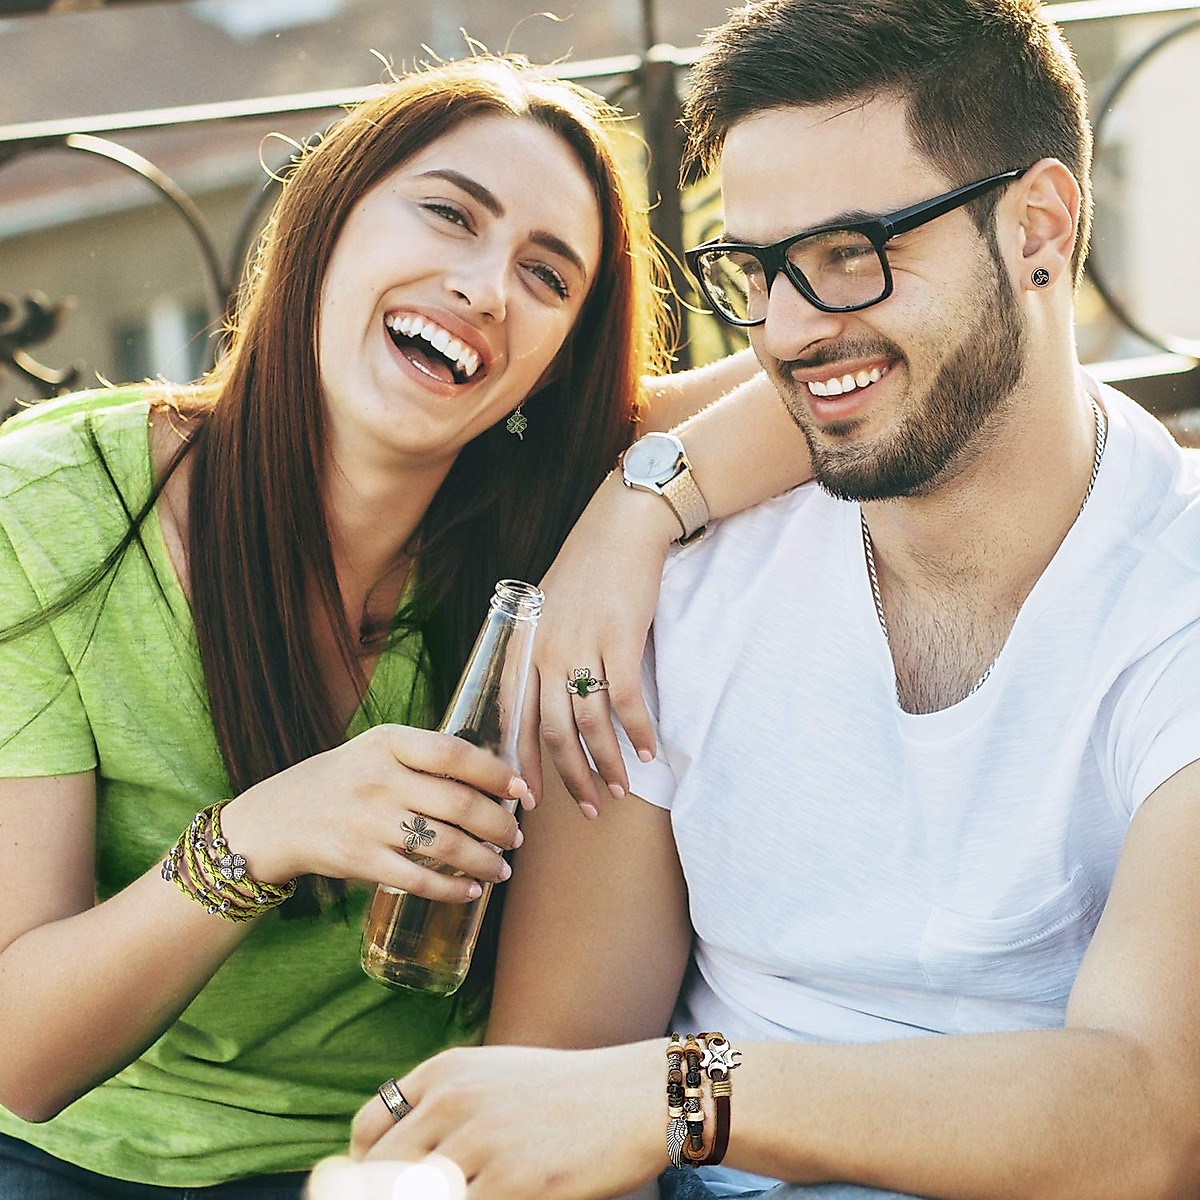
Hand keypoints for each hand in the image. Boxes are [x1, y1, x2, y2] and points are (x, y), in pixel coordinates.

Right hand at [220, 725, 529, 902]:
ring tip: (502, 868)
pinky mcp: (359, 861)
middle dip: (500, 825)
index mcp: (388, 743)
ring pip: (446, 845)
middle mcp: (379, 779)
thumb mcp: (375, 750)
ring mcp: (368, 822)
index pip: (454, 752)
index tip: (524, 790)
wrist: (274, 819)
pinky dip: (452, 888)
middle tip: (517, 837)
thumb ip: (423, 756)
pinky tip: (471, 891)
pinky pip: (418, 879)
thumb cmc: (341, 780)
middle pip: (460, 803)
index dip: (496, 772)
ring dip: (485, 861)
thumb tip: (493, 775)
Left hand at [350, 1041, 664, 1199]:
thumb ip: (446, 1107)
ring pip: (413, 1197)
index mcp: (445, 1072)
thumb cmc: (566, 1094)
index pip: (367, 1130)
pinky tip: (502, 1199)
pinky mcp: (512, 1182)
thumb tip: (398, 1159)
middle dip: (387, 1197)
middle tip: (422, 1197)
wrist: (636, 1096)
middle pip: (379, 1173)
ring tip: (470, 1192)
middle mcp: (453, 1100)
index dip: (364, 1169)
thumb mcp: (494, 1079)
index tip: (382, 1187)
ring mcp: (481, 1142)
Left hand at [521, 473, 675, 816]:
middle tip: (587, 810)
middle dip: (570, 779)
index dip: (522, 765)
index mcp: (525, 647)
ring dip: (608, 764)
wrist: (619, 529)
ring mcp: (581, 646)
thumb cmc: (586, 571)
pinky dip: (639, 732)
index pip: (515, 720)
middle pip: (553, 733)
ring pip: (590, 725)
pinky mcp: (619, 640)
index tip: (528, 801)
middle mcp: (546, 651)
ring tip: (621, 791)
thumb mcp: (547, 610)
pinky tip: (650, 752)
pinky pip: (626, 701)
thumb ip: (541, 653)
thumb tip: (544, 701)